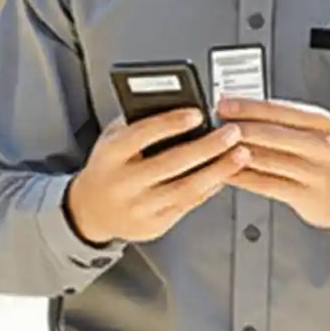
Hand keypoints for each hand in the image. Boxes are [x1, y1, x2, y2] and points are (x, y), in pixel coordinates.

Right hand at [66, 109, 250, 244]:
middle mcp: (124, 183)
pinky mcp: (154, 225)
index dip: (171, 123)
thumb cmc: (107, 168)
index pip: (142, 135)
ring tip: (240, 154)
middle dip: (208, 147)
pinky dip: (210, 188)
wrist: (90, 211)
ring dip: (218, 170)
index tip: (197, 113)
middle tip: (231, 133)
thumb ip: (138, 123)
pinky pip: (188, 205)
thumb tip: (179, 105)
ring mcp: (139, 207)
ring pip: (186, 188)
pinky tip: (224, 175)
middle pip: (172, 163)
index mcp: (110, 155)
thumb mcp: (111, 138)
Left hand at [217, 97, 329, 239]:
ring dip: (236, 154)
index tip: (223, 104)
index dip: (247, 106)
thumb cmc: (321, 158)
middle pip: (271, 133)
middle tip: (214, 126)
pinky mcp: (304, 195)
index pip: (278, 109)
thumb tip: (237, 108)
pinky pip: (265, 184)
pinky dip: (242, 177)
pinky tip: (226, 172)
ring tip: (215, 148)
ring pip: (267, 159)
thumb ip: (279, 120)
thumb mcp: (311, 131)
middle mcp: (320, 145)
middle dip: (238, 128)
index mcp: (320, 121)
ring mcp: (314, 172)